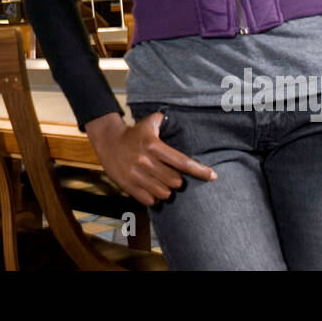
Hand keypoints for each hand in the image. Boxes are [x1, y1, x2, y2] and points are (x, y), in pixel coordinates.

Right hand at [84, 112, 215, 205]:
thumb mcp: (150, 122)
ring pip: (164, 193)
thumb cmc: (134, 133)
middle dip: (178, 180)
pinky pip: (150, 200)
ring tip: (162, 182)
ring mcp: (136, 175)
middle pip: (175, 181)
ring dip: (167, 190)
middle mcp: (145, 161)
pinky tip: (151, 188)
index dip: (200, 171)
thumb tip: (180, 119)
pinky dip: (154, 197)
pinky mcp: (128, 186)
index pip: (182, 162)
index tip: (213, 176)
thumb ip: (166, 120)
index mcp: (153, 146)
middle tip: (173, 175)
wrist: (108, 141)